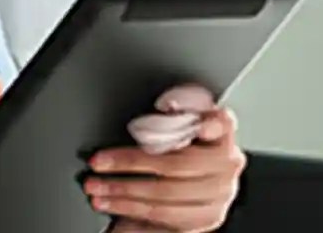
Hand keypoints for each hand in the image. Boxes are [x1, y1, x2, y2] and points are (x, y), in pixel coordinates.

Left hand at [85, 108, 245, 231]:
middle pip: (177, 163)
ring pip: (166, 193)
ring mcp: (220, 194)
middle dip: (130, 162)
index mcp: (221, 135)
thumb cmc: (176, 151)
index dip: (203, 120)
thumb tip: (164, 104)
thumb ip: (172, 116)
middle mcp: (227, 165)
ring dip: (123, 190)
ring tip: (96, 186)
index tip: (171, 109)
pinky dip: (131, 208)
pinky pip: (164, 215)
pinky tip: (110, 203)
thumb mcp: (173, 127)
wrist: (186, 190)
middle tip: (98, 161)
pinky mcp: (207, 217)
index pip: (221, 123)